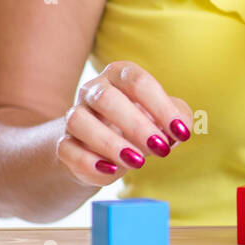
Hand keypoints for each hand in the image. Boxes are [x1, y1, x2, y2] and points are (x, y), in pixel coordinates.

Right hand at [55, 60, 192, 186]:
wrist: (110, 148)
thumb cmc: (144, 124)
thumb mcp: (167, 117)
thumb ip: (179, 118)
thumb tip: (179, 129)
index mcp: (120, 74)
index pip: (138, 81)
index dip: (161, 107)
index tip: (180, 132)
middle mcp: (94, 89)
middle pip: (107, 98)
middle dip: (137, 125)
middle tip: (160, 148)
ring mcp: (75, 114)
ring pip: (79, 120)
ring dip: (110, 143)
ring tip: (137, 161)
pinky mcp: (64, 142)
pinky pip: (66, 149)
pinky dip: (88, 161)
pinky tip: (112, 169)